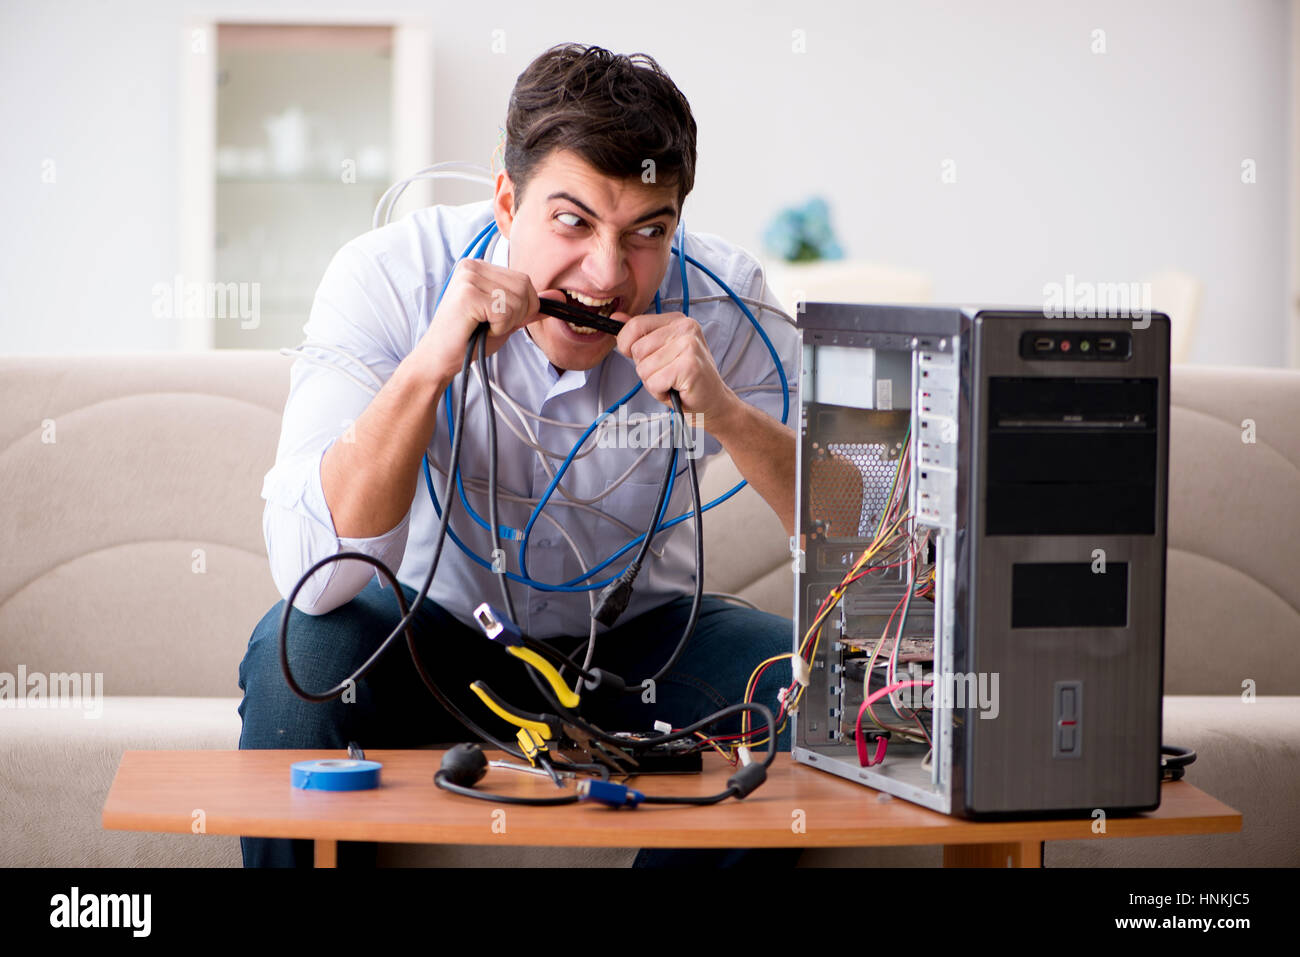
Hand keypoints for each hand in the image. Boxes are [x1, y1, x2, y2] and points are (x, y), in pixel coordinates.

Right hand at [412, 258, 544, 387]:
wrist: (440, 358)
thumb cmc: (469, 339)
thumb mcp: (506, 319)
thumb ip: (530, 307)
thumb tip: (560, 297)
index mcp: (480, 267)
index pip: (524, 281)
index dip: (523, 307)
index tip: (500, 320)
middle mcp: (473, 266)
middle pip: (524, 287)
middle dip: (517, 315)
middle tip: (490, 325)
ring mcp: (468, 277)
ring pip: (516, 300)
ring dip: (505, 323)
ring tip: (482, 326)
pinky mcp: (467, 294)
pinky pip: (504, 311)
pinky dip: (497, 327)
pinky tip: (478, 328)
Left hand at [613, 311, 738, 424]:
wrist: (712, 402)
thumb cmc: (684, 379)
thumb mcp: (659, 352)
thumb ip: (638, 334)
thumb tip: (615, 318)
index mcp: (677, 320)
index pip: (635, 324)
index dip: (628, 345)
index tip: (644, 358)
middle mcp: (685, 328)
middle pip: (637, 349)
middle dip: (645, 368)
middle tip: (667, 374)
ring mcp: (689, 346)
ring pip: (644, 368)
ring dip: (653, 382)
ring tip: (672, 382)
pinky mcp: (689, 366)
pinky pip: (654, 382)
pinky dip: (660, 392)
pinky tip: (677, 389)